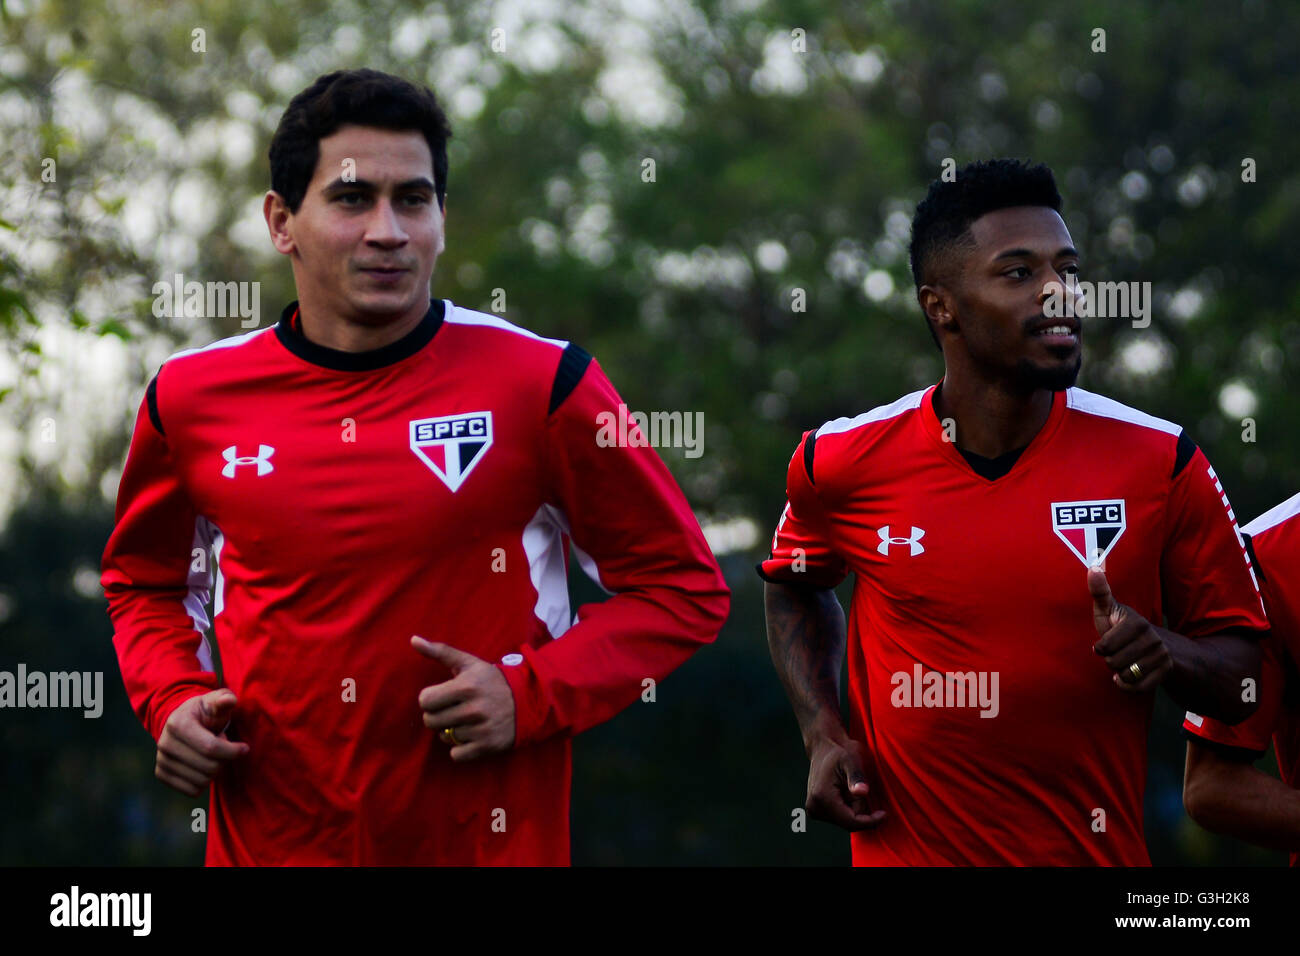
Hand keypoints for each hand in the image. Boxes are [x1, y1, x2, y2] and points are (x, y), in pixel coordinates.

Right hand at [155, 689, 249, 795]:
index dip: (233, 751)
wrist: (183, 721)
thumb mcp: (215, 701)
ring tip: (211, 754)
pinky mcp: (162, 775)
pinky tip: (203, 765)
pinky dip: (204, 782)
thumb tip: (229, 700)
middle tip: (222, 746)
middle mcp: (165, 744)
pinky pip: (192, 791)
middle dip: (224, 759)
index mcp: (178, 724)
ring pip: (202, 781)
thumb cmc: (206, 711)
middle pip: (208, 767)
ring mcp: (161, 761)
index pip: (211, 748)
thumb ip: (225, 699)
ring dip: (215, 770)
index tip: (245, 748)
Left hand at [412, 636, 515, 760]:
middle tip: (452, 709)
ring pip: (444, 738)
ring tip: (465, 721)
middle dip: (438, 715)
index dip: (431, 698)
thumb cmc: (491, 680)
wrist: (528, 701)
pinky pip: (456, 755)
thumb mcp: (468, 663)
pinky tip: (471, 736)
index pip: (425, 700)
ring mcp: (481, 729)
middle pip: (431, 721)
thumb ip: (440, 651)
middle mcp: (473, 709)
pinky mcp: (487, 746)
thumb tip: (413, 639)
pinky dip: (459, 749)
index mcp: (466, 686)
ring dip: (450, 731)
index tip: (443, 696)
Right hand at [805, 735, 886, 830]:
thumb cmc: (840, 751)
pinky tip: (846, 792)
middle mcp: (814, 807)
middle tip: (864, 789)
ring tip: (852, 787)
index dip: (870, 821)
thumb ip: (857, 777)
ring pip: (845, 821)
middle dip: (862, 812)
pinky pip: (840, 817)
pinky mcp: (815, 810)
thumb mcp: (852, 760)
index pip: (851, 822)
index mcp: (822, 797)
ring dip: (855, 808)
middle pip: (848, 823)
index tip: (885, 814)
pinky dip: (848, 808)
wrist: (823, 748)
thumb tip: (862, 792)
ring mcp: (813, 810)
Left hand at [1089, 566, 1171, 690]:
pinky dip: (1128, 685)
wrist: (1161, 647)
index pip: (1104, 648)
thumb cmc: (1123, 627)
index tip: (1106, 642)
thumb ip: (1100, 591)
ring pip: (1125, 676)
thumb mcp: (1110, 610)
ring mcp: (1161, 656)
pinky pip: (1137, 688)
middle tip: (1119, 652)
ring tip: (1125, 661)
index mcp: (1136, 623)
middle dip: (1110, 660)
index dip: (1100, 648)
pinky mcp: (1166, 672)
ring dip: (1119, 672)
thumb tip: (1093, 567)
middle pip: (1113, 663)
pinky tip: (1129, 675)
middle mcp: (1153, 638)